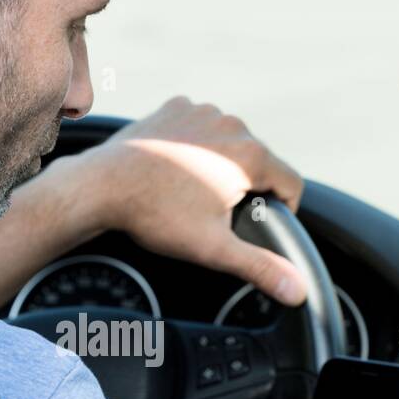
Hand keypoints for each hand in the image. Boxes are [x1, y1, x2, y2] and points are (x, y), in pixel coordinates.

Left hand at [90, 96, 306, 305]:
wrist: (101, 186)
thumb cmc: (155, 215)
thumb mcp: (214, 248)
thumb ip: (261, 267)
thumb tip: (296, 290)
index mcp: (250, 155)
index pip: (291, 184)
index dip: (283, 211)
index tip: (259, 225)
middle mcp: (232, 125)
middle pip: (260, 163)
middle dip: (247, 189)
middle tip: (214, 215)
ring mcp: (202, 111)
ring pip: (230, 143)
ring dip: (221, 165)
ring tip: (191, 192)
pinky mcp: (177, 107)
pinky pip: (201, 128)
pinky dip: (195, 146)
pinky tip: (175, 168)